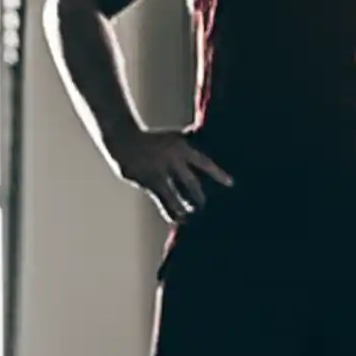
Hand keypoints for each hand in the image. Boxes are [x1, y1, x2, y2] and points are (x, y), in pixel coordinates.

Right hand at [112, 130, 233, 223]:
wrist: (124, 140)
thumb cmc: (152, 139)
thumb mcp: (173, 137)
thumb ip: (190, 142)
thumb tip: (209, 137)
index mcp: (181, 148)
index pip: (204, 162)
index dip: (217, 173)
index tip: (231, 184)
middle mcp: (172, 161)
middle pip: (191, 183)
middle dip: (200, 197)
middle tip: (205, 206)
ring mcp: (159, 173)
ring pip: (176, 197)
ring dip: (185, 209)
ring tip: (191, 216)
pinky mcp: (148, 183)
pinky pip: (162, 201)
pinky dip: (169, 211)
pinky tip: (175, 219)